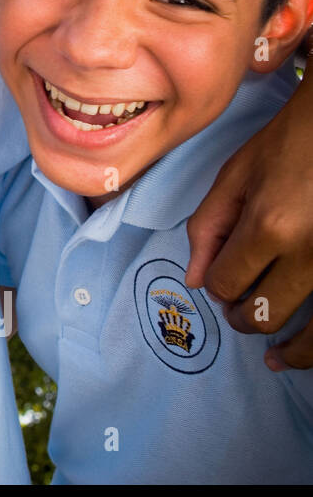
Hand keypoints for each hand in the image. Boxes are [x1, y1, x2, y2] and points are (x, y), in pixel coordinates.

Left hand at [186, 74, 312, 369]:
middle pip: (265, 314)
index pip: (228, 284)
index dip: (219, 288)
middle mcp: (311, 253)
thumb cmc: (292, 140)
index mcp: (271, 227)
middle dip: (245, 318)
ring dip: (293, 349)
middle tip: (241, 315)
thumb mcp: (238, 175)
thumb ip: (209, 228)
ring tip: (280, 355)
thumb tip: (195, 281)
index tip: (223, 282)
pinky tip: (309, 346)